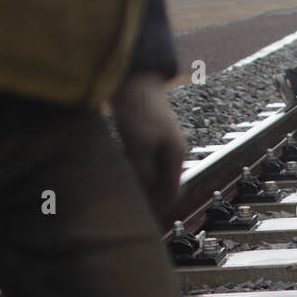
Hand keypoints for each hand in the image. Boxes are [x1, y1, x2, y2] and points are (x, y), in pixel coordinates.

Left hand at [112, 72, 185, 217]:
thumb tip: (142, 194)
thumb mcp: (139, 145)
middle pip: (163, 184)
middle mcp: (171, 149)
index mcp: (176, 154)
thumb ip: (142, 172)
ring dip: (141, 185)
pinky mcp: (147, 134)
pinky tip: (121, 174)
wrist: (132, 75)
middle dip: (150, 199)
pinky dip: (135, 172)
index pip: (171, 192)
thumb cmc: (138, 107)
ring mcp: (160, 141)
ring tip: (126, 197)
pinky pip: (143, 161)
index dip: (158, 209)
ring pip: (152, 173)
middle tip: (134, 213)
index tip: (144, 221)